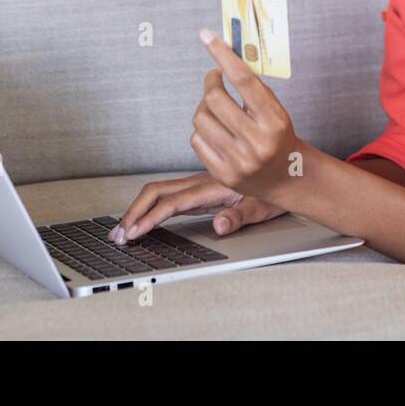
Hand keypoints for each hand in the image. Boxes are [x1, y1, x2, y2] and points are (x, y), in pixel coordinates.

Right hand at [108, 172, 287, 243]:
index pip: (171, 203)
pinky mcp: (201, 187)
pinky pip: (170, 194)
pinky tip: (145, 216)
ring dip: (139, 208)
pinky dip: (151, 205)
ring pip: (160, 191)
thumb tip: (219, 226)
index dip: (148, 218)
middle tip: (118, 235)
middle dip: (134, 212)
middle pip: (157, 192)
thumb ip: (239, 216)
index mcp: (211, 187)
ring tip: (123, 228)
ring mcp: (199, 184)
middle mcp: (201, 182)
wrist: (287, 170)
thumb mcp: (261, 207)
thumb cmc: (276, 190)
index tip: (132, 233)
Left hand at [190, 27, 299, 201]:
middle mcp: (257, 142)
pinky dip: (203, 130)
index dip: (223, 55)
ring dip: (205, 107)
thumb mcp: (276, 110)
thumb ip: (253, 89)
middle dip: (210, 82)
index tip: (207, 36)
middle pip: (215, 99)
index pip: (243, 79)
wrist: (286, 177)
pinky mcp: (223, 174)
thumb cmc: (278, 136)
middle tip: (214, 78)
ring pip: (201, 119)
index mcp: (274, 121)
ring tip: (217, 108)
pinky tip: (216, 131)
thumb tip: (226, 57)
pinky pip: (196, 140)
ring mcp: (238, 161)